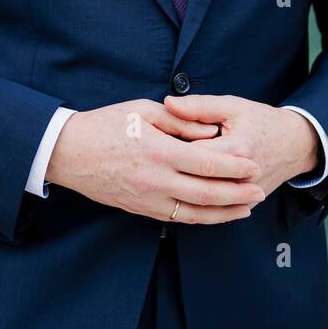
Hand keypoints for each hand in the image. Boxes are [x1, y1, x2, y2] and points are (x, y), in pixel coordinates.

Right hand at [46, 98, 265, 223]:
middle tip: (259, 189)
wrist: (68, 153)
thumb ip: (180, 121)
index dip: (235, 167)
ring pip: (195, 213)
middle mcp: (156, 180)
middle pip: (207, 193)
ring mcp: (148, 199)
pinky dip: (202, 218)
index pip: (207, 163)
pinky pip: (178, 218)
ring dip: (225, 212)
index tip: (254, 166)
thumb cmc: (104, 125)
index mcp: (159, 151)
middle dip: (238, 193)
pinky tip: (216, 213)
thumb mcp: (143, 110)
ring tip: (246, 207)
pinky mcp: (141, 209)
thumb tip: (210, 132)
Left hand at [162, 95, 319, 199]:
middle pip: (194, 179)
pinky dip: (198, 199)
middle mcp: (241, 177)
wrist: (294, 145)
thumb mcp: (232, 106)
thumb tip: (168, 103)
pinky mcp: (246, 205)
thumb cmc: (261, 122)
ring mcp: (245, 195)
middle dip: (174, 170)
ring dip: (184, 187)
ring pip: (203, 198)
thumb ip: (199, 106)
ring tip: (170, 173)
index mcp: (236, 149)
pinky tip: (184, 189)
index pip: (192, 154)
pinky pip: (215, 208)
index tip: (156, 141)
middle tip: (159, 159)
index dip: (170, 147)